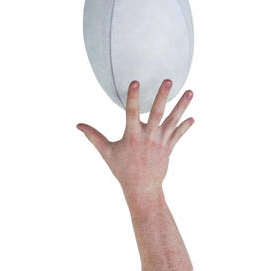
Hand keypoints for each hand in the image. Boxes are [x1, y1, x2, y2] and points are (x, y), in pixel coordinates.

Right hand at [77, 78, 193, 201]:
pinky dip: (185, 127)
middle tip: (168, 81)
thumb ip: (93, 136)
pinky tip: (193, 118)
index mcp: (132, 136)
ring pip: (172, 121)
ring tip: (190, 92)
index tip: (135, 82)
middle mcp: (147, 137)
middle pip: (156, 113)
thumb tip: (78, 125)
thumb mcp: (107, 152)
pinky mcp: (168, 148)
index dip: (133, 97)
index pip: (131, 113)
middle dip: (162, 97)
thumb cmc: (123, 169)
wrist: (141, 189)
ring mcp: (160, 142)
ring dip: (182, 106)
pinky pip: (178, 135)